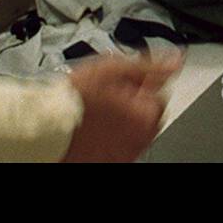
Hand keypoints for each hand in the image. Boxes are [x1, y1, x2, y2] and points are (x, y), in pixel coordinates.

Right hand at [62, 54, 179, 162]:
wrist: (45, 125)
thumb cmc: (74, 98)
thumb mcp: (114, 68)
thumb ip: (149, 65)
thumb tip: (176, 60)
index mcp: (145, 114)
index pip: (160, 94)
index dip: (143, 83)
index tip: (127, 80)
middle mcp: (139, 139)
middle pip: (149, 114)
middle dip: (136, 101)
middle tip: (111, 94)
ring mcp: (125, 153)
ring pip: (135, 131)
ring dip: (125, 119)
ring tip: (100, 110)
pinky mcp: (111, 162)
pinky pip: (121, 146)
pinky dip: (114, 136)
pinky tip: (97, 127)